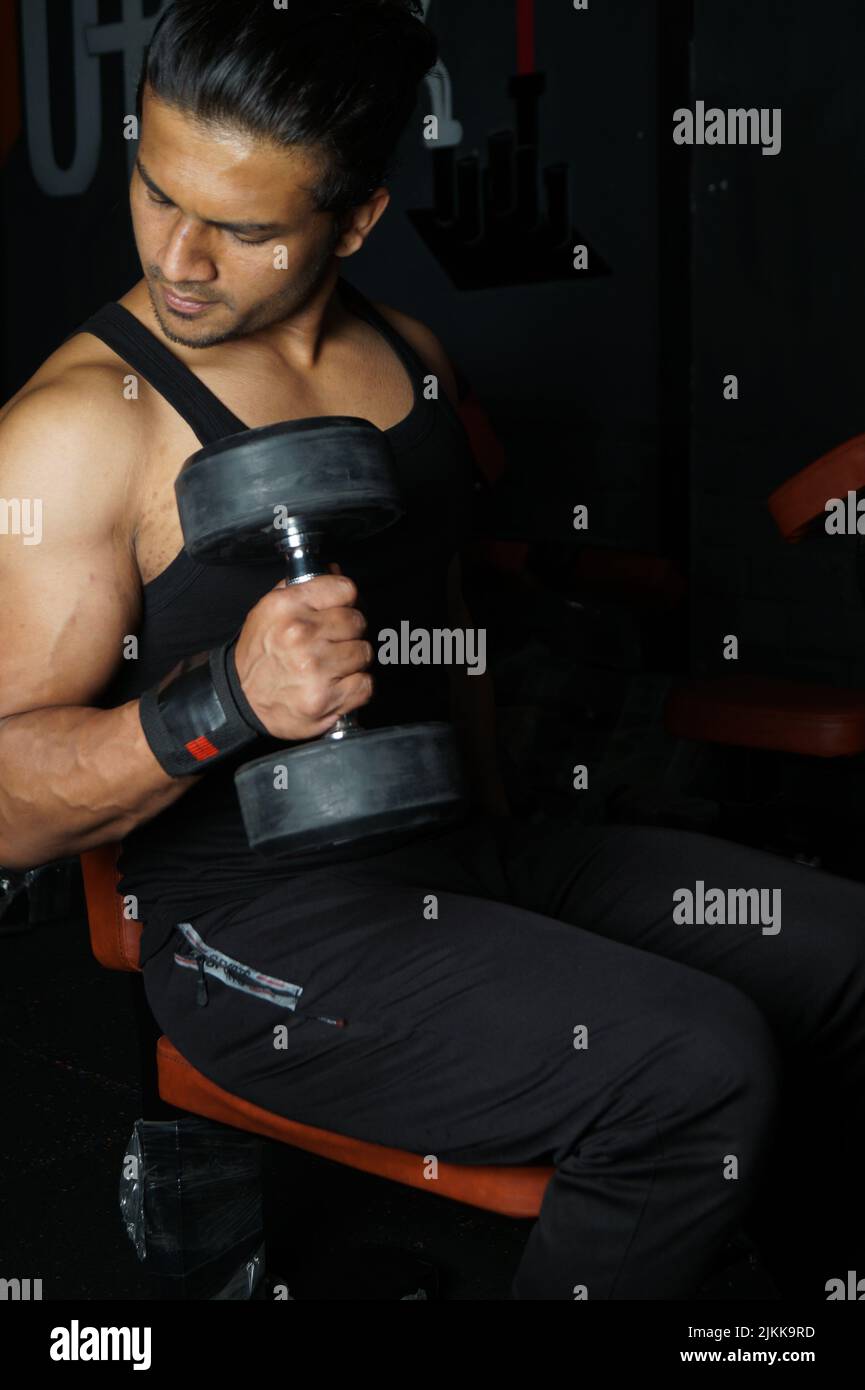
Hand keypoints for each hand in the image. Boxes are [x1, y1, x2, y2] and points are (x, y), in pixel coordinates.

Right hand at [233, 572, 373, 740]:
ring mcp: (316, 668)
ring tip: (332, 664)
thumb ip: (303, 588)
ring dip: (354, 660)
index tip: (341, 609)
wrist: (242, 701)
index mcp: (287, 607)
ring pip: (364, 652)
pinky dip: (357, 686)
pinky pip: (366, 684)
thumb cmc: (258, 655)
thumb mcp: (268, 611)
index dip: (347, 600)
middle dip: (349, 632)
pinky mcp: (327, 698)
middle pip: (358, 621)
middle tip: (332, 642)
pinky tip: (337, 684)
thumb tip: (335, 570)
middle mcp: (301, 634)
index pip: (345, 589)